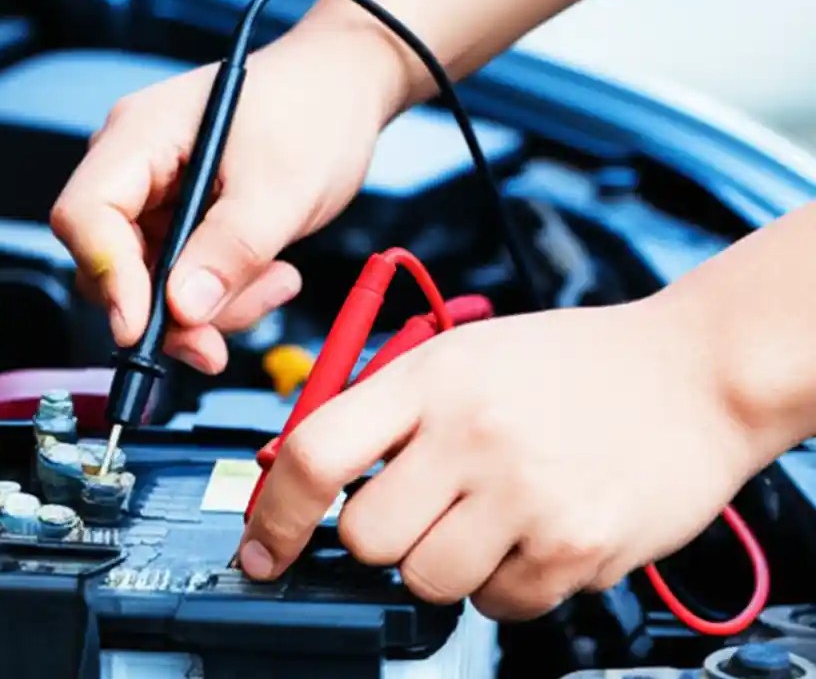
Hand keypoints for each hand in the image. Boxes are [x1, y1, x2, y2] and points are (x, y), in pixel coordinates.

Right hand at [51, 22, 404, 373]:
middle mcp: (133, 165)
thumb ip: (230, 250)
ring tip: (276, 281)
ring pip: (150, 284)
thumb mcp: (283, 188)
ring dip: (212, 305)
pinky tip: (269, 273)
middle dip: (168, 311)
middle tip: (218, 341)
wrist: (344, 87)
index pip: (85, 215)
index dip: (108, 278)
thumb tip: (181, 308)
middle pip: (111, 261)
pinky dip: (224, 293)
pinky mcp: (180, 219)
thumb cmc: (314, 109)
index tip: (141, 331)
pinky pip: (181, 279)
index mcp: (139, 135)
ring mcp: (155, 194)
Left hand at [236, 297, 774, 619]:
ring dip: (446, 564)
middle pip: (366, 537)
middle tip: (427, 507)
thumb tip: (304, 477)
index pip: (315, 454)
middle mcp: (473, 434)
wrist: (695, 372)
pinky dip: (508, 582)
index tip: (263, 549)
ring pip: (429, 580)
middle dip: (383, 536)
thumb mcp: (462, 355)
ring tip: (492, 516)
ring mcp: (527, 494)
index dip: (274, 514)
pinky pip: (500, 604)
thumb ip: (386, 412)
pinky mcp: (577, 547)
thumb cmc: (569, 364)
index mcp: (430, 377)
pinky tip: (538, 530)